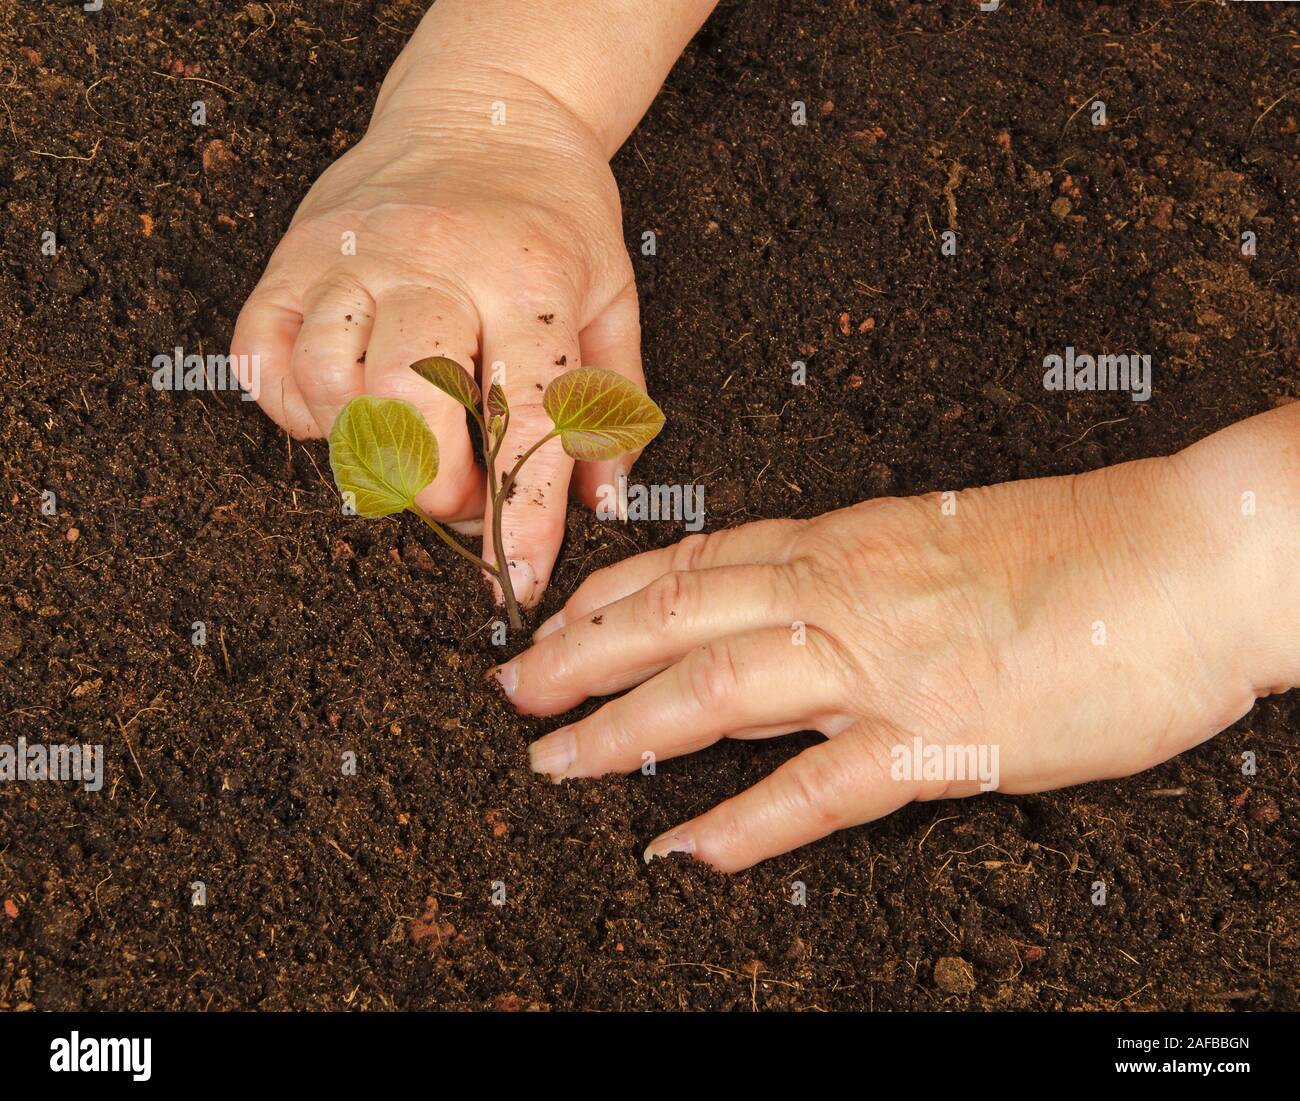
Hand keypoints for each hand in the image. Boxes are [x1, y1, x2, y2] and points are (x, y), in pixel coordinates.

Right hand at [231, 64, 641, 604]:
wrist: (486, 110)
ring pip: (328, 382)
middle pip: (410, 403)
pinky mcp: (294, 256)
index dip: (525, 516)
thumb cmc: (552, 213)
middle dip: (436, 485)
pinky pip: (263, 355)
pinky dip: (293, 405)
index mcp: (528, 278)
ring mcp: (354, 255)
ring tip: (405, 444)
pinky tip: (339, 407)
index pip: (527, 419)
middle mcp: (434, 263)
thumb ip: (611, 403)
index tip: (522, 579)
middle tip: (459, 499)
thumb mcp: (612, 296)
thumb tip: (602, 503)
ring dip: (365, 446)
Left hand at [493, 435, 1297, 870]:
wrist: (1186, 556)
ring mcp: (882, 664)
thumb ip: (864, 568)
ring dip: (624, 730)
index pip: (697, 561)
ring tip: (555, 762)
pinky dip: (745, 822)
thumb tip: (804, 596)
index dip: (612, 594)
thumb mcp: (943, 534)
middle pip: (676, 617)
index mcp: (848, 539)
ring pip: (716, 690)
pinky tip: (688, 850)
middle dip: (580, 656)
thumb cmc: (1083, 543)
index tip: (558, 619)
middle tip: (514, 690)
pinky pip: (817, 788)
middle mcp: (843, 592)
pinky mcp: (938, 736)